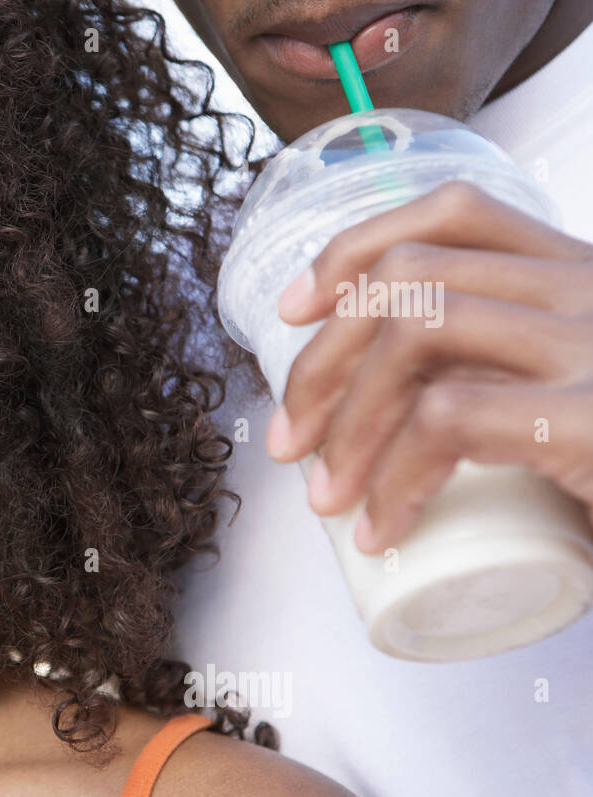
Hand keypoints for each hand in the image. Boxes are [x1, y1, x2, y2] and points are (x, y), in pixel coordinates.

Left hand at [262, 181, 592, 553]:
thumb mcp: (559, 399)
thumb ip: (494, 372)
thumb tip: (366, 400)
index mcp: (579, 276)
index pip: (453, 211)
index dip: (354, 248)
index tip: (294, 311)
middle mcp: (590, 290)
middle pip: (409, 276)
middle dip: (321, 360)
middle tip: (290, 440)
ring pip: (415, 333)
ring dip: (346, 421)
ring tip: (328, 495)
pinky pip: (449, 418)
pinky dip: (392, 477)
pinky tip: (383, 529)